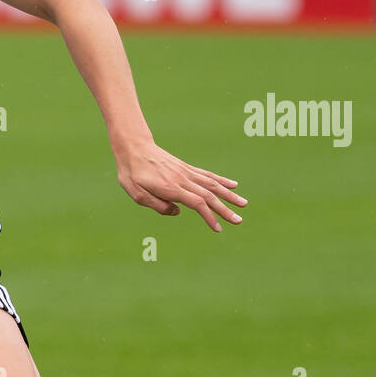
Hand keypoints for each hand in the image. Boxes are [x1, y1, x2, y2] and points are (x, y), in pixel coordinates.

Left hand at [114, 140, 246, 232]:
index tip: (218, 228)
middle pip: (209, 196)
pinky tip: (233, 185)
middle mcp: (182, 179)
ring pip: (212, 184)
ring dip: (229, 195)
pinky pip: (207, 175)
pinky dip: (221, 180)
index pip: (197, 203)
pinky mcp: (186, 168)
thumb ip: (157, 205)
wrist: (134, 148)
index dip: (209, 217)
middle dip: (225, 209)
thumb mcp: (137, 194)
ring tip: (244, 204)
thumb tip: (178, 212)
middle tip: (238, 221)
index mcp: (170, 188)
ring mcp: (186, 172)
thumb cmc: (132, 173)